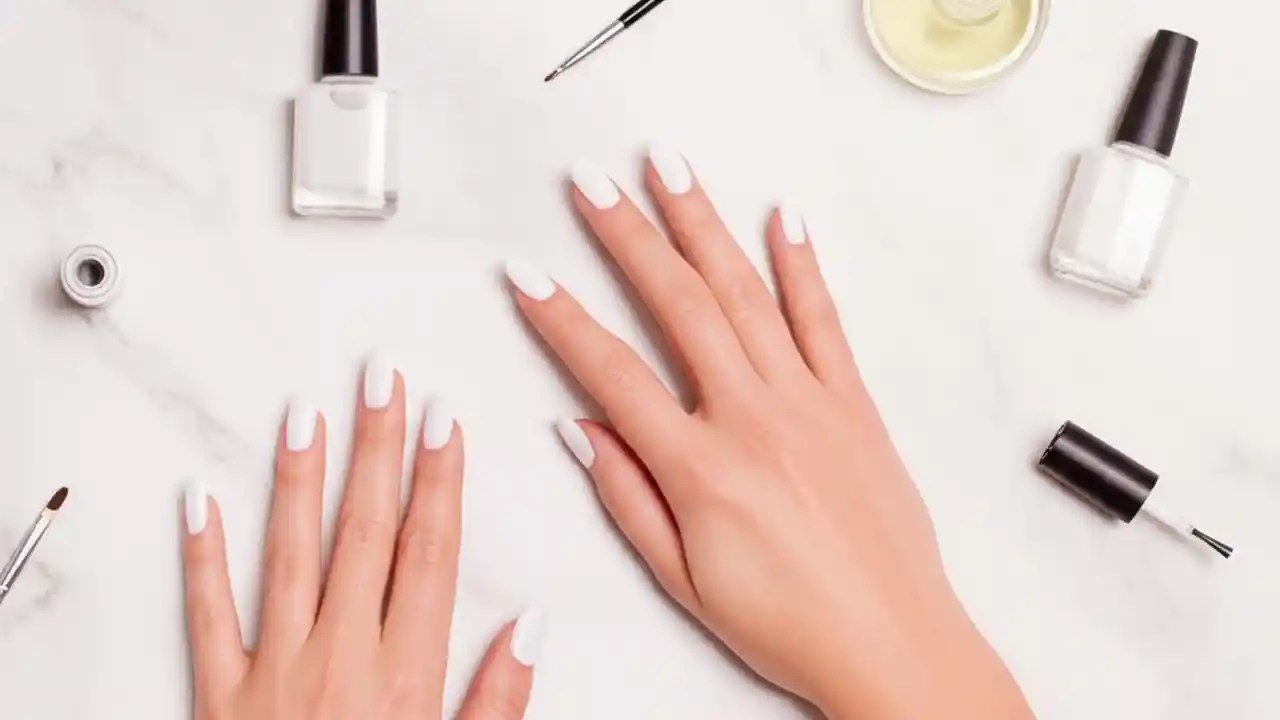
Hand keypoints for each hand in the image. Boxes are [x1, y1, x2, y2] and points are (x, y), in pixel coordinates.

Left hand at [180, 364, 541, 719]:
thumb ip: (498, 702)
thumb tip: (529, 625)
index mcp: (405, 679)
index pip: (429, 555)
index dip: (439, 481)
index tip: (444, 423)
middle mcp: (339, 661)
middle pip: (364, 534)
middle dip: (377, 450)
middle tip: (381, 382)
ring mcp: (274, 673)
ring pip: (290, 556)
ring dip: (300, 478)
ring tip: (304, 412)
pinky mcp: (221, 698)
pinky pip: (207, 615)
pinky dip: (204, 554)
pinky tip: (201, 498)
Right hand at [507, 149, 1033, 718]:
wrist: (891, 642)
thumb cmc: (789, 624)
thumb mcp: (684, 580)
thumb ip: (629, 498)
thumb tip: (583, 430)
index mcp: (702, 469)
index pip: (613, 373)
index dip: (562, 320)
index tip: (527, 277)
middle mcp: (755, 419)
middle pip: (679, 306)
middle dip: (628, 236)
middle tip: (592, 184)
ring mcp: (810, 403)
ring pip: (747, 294)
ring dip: (704, 225)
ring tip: (670, 170)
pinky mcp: (855, 404)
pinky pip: (825, 321)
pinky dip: (802, 266)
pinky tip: (781, 219)